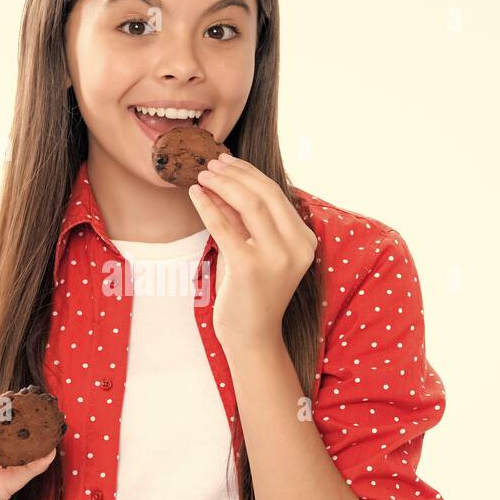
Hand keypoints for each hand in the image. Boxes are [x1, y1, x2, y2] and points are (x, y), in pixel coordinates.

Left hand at [187, 154, 317, 351]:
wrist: (252, 337)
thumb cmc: (251, 293)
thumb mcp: (251, 250)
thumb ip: (241, 219)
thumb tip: (219, 184)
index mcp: (304, 241)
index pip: (276, 194)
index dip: (248, 173)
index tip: (226, 162)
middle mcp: (296, 247)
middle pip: (264, 194)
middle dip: (234, 174)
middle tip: (210, 163)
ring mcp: (276, 258)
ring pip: (249, 204)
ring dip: (222, 184)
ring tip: (202, 175)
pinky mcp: (250, 268)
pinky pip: (225, 227)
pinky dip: (207, 207)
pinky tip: (194, 195)